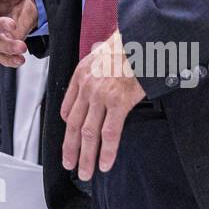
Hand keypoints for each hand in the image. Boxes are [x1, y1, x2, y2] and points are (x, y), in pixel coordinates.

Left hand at [60, 30, 145, 179]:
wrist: (142, 36)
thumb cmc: (128, 44)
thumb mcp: (103, 52)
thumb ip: (97, 67)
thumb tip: (100, 73)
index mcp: (81, 74)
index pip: (67, 108)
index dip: (67, 127)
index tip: (69, 139)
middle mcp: (87, 86)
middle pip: (73, 124)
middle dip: (70, 148)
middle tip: (68, 164)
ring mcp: (101, 95)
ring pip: (88, 133)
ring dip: (85, 156)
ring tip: (85, 172)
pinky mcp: (118, 102)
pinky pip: (110, 133)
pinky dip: (106, 151)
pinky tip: (105, 164)